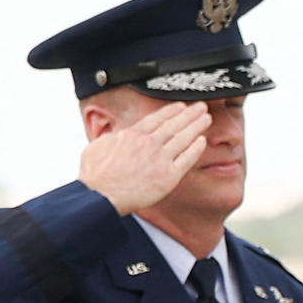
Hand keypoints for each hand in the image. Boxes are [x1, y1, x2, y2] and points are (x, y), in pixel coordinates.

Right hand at [81, 100, 208, 215]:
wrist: (102, 196)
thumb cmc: (96, 175)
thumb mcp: (98, 146)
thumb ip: (113, 138)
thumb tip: (118, 135)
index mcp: (132, 134)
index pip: (157, 118)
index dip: (171, 111)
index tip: (181, 106)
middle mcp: (149, 143)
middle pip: (174, 124)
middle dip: (189, 114)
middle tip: (201, 107)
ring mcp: (160, 159)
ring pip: (183, 138)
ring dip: (196, 126)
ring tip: (206, 118)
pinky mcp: (168, 176)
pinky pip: (187, 159)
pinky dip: (195, 148)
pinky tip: (202, 141)